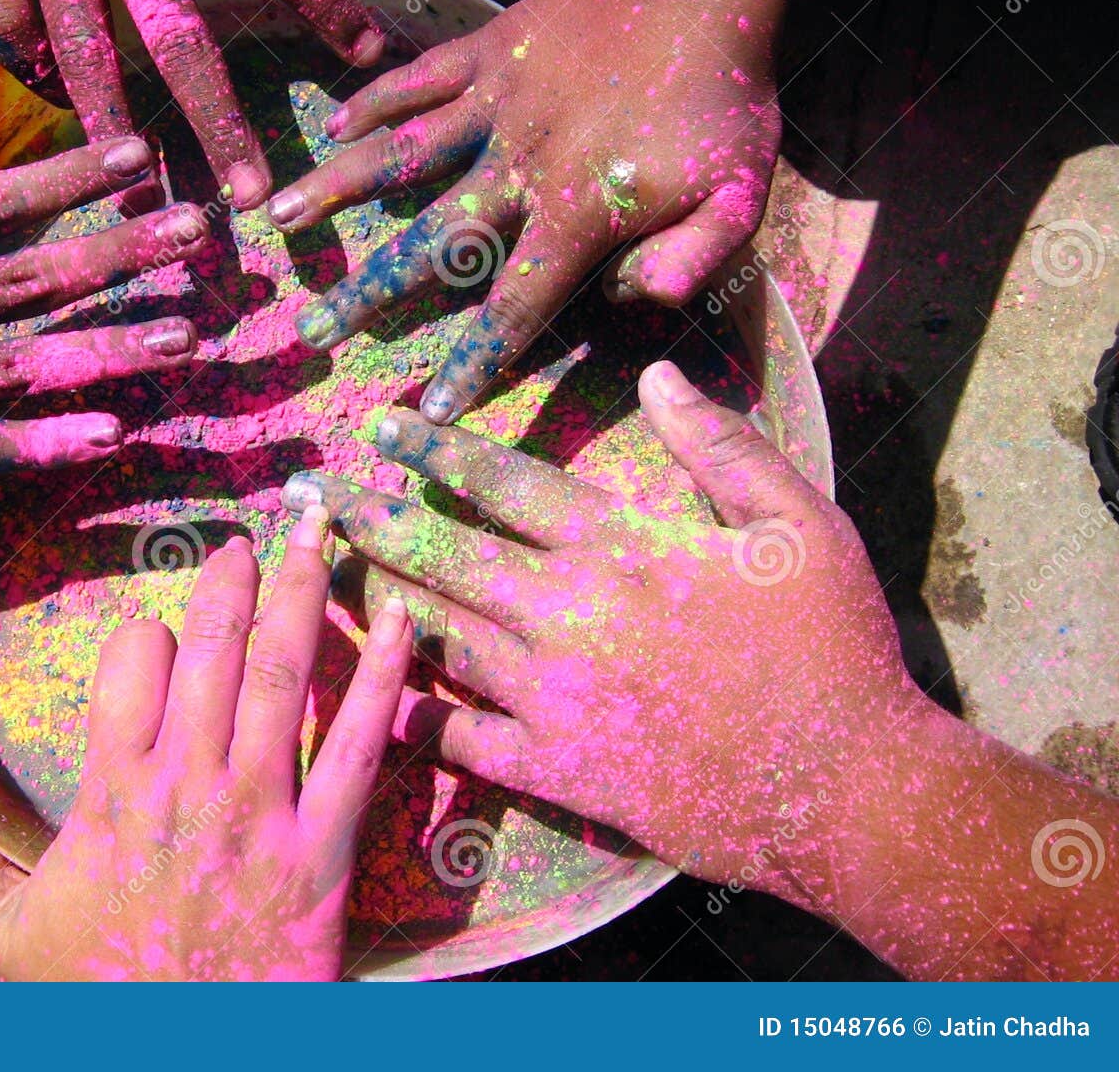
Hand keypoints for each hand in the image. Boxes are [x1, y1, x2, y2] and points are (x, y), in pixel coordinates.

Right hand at [0, 0, 383, 207]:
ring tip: (138, 190)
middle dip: (217, 124)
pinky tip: (57, 100)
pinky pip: (10, 25)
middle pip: (177, 42)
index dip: (325, 6)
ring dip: (112, 128)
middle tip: (246, 194)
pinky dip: (33, 67)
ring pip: (82, 54)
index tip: (367, 53)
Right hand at [0, 508, 414, 980]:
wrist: (187, 1065)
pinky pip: (360, 747)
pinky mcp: (324, 847)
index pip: (134, 665)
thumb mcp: (1, 928)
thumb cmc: (96, 997)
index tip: (157, 635)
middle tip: (245, 538)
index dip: (147, 637)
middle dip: (232, 581)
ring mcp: (264, 812)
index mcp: (114, 794)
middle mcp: (191, 785)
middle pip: (216, 650)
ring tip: (318, 536)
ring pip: (286, 676)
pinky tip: (401, 619)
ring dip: (304, 596)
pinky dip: (385, 677)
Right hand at [267, 0, 781, 421]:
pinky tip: (333, 126)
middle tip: (314, 328)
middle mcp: (519, 164)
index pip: (517, 303)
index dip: (474, 359)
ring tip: (279, 216)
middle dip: (370, 291)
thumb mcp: (740, 196)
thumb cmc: (724, 101)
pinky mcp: (487, 50)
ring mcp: (496, 102)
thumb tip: (637, 306)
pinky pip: (418, 79)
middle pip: (432, 240)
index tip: (431, 406)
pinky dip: (374, 102)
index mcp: (578, 211)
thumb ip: (692, 259)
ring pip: (402, 154)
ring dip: (338, 188)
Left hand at [279, 361, 912, 895]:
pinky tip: (375, 687)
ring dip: (378, 599)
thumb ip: (722, 447)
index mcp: (622, 547)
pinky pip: (460, 737)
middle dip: (375, 518)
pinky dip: (414, 710)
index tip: (377, 425)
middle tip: (317, 497)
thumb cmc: (834, 649)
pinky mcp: (555, 770)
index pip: (503, 480)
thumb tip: (658, 376)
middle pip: (445, 554)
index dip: (433, 447)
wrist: (850, 793)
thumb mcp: (800, 524)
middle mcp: (568, 614)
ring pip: (437, 636)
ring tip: (327, 571)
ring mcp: (552, 697)